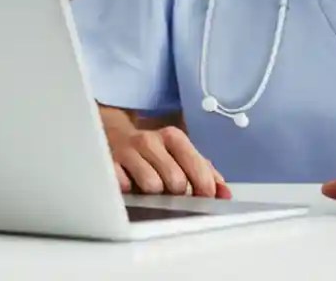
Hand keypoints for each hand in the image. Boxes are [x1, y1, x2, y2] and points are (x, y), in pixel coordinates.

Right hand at [106, 125, 231, 198]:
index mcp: (174, 137)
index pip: (197, 167)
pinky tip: (130, 185)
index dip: (204, 188)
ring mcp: (128, 150)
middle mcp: (151, 140)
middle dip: (177, 193)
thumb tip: (225, 194)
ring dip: (153, 195)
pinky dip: (130, 192)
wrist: (113, 137)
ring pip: (153, 186)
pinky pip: (126, 187)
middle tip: (170, 192)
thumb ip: (205, 173)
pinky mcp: (109, 163)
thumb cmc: (153, 152)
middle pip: (176, 181)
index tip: (204, 198)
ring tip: (149, 188)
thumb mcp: (180, 155)